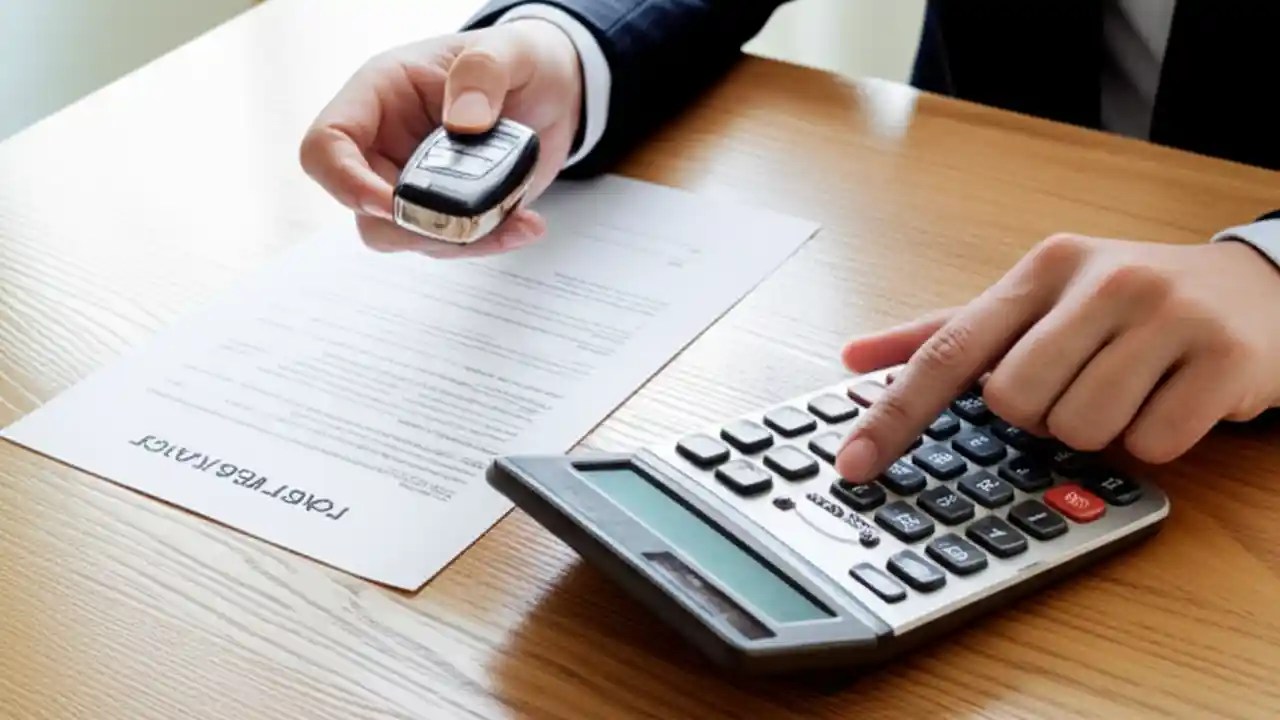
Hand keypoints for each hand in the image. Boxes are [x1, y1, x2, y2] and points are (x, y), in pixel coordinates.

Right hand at [299, 20, 582, 257]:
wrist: (553, 91)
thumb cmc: (516, 62)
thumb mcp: (508, 51)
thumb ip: (483, 74)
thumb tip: (464, 122)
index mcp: (380, 95)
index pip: (326, 146)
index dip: (347, 182)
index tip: (392, 202)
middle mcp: (386, 144)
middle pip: (364, 208)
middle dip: (415, 225)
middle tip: (470, 220)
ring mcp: (412, 182)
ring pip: (406, 236)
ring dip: (457, 239)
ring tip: (516, 221)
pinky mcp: (445, 209)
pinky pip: (448, 242)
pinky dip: (486, 242)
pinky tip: (524, 224)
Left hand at [834, 234, 1279, 481]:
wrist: (1260, 289)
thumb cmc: (1130, 302)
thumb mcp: (1040, 300)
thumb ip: (948, 331)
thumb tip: (854, 356)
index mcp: (1042, 270)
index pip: (948, 350)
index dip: (895, 413)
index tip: (853, 464)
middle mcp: (1100, 282)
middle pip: (1013, 402)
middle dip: (1038, 415)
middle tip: (1077, 385)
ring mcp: (1166, 316)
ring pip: (1080, 428)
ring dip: (1099, 430)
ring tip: (1130, 388)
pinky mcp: (1223, 358)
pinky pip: (1153, 444)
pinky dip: (1156, 440)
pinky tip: (1173, 399)